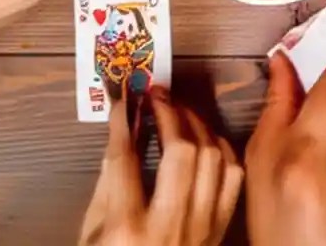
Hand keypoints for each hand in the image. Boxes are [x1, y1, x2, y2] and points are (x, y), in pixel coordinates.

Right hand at [80, 89, 241, 245]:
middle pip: (180, 153)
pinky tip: (206, 136)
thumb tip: (123, 133)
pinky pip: (233, 177)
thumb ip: (108, 185)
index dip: (123, 120)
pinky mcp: (220, 232)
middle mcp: (168, 228)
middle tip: (156, 93)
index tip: (124, 95)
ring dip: (197, 124)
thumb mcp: (92, 233)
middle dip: (169, 113)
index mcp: (125, 230)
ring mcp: (201, 230)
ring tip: (179, 108)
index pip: (125, 160)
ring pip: (213, 159)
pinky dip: (222, 148)